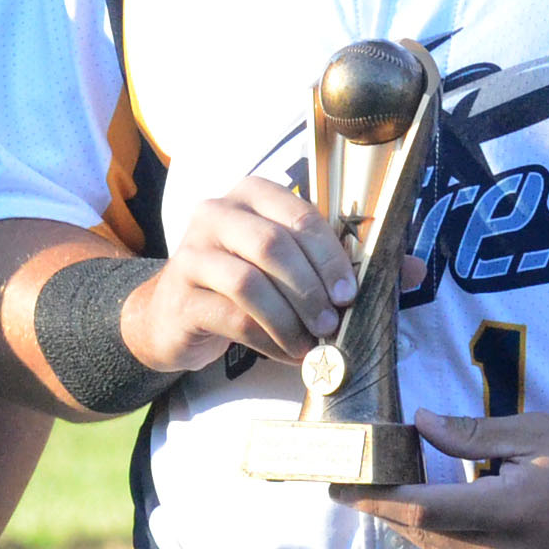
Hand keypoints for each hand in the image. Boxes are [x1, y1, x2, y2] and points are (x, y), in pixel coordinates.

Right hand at [124, 175, 357, 374]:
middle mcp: (216, 214)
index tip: (348, 293)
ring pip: (251, 283)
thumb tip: (375, 284)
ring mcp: (192, 253)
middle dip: (310, 289)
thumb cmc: (236, 282)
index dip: (330, 257)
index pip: (300, 216)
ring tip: (310, 343)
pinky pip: (234, 319)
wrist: (172, 315)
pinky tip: (287, 354)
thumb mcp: (274, 260)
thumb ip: (314, 261)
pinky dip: (270, 340)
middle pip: (274, 245)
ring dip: (290, 318)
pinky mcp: (181, 297)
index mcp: (250, 195)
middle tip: (331, 323)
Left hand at [336, 411, 548, 548]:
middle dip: (385, 509)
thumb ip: (474, 434)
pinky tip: (438, 510)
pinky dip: (444, 537)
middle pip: (424, 536)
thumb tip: (420, 425)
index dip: (374, 498)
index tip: (338, 482)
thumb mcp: (537, 433)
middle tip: (355, 478)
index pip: (422, 511)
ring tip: (389, 489)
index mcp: (509, 515)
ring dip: (413, 524)